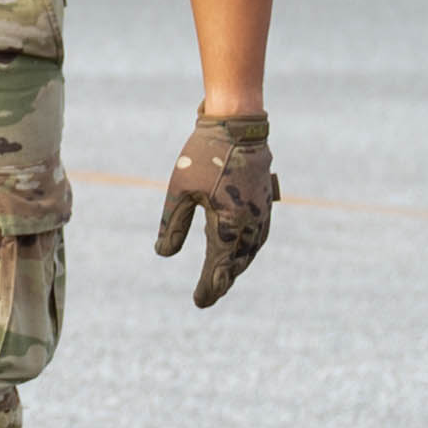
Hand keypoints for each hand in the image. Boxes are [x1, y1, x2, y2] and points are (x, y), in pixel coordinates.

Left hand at [156, 112, 275, 306]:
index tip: (199, 302)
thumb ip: (172, 225)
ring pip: (252, 250)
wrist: (237, 124)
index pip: (218, 266)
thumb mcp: (179, 190)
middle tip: (209, 295)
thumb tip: (162, 254)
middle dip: (223, 281)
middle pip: (237, 263)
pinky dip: (250, 249)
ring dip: (238, 267)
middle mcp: (251, 222)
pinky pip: (261, 234)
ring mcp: (262, 211)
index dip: (209, 286)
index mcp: (229, 223)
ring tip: (225, 279)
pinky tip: (243, 251)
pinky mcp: (265, 200)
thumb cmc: (203, 155)